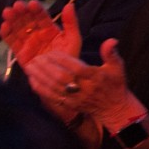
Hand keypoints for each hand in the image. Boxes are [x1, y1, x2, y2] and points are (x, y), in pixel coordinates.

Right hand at [0, 0, 81, 66]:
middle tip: (17, 5)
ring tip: (8, 12)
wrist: (61, 79)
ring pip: (18, 29)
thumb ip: (71, 23)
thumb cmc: (69, 59)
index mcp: (50, 29)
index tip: (32, 3)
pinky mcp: (20, 53)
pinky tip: (4, 26)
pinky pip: (12, 42)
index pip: (41, 17)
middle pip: (27, 20)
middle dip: (21, 12)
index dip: (36, 9)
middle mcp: (37, 34)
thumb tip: (69, 5)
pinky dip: (6, 34)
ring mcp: (28, 43)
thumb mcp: (73, 39)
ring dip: (12, 20)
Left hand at [26, 38, 142, 132]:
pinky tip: (33, 79)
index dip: (63, 60)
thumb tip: (111, 40)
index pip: (77, 68)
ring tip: (31, 66)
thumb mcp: (117, 67)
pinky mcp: (69, 105)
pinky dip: (40, 88)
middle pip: (62, 78)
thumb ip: (111, 53)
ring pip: (54, 87)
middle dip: (47, 67)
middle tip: (37, 58)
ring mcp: (75, 99)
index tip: (52, 53)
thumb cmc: (114, 84)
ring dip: (40, 77)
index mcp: (96, 78)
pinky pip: (51, 97)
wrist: (112, 108)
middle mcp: (85, 89)